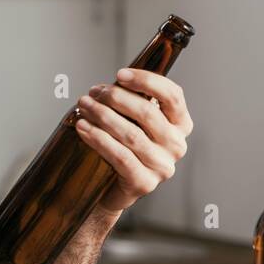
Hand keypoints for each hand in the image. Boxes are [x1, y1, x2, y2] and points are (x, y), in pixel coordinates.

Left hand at [73, 67, 193, 213]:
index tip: (120, 74)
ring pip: (131, 134)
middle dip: (116, 98)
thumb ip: (129, 103)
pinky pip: (120, 156)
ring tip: (83, 106)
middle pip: (148, 113)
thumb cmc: (122, 147)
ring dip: (103, 116)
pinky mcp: (144, 183)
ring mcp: (163, 166)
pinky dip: (99, 139)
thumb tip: (105, 86)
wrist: (111, 190)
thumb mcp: (132, 122)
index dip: (146, 81)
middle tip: (92, 93)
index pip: (173, 95)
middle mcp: (177, 145)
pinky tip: (83, 128)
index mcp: (180, 125)